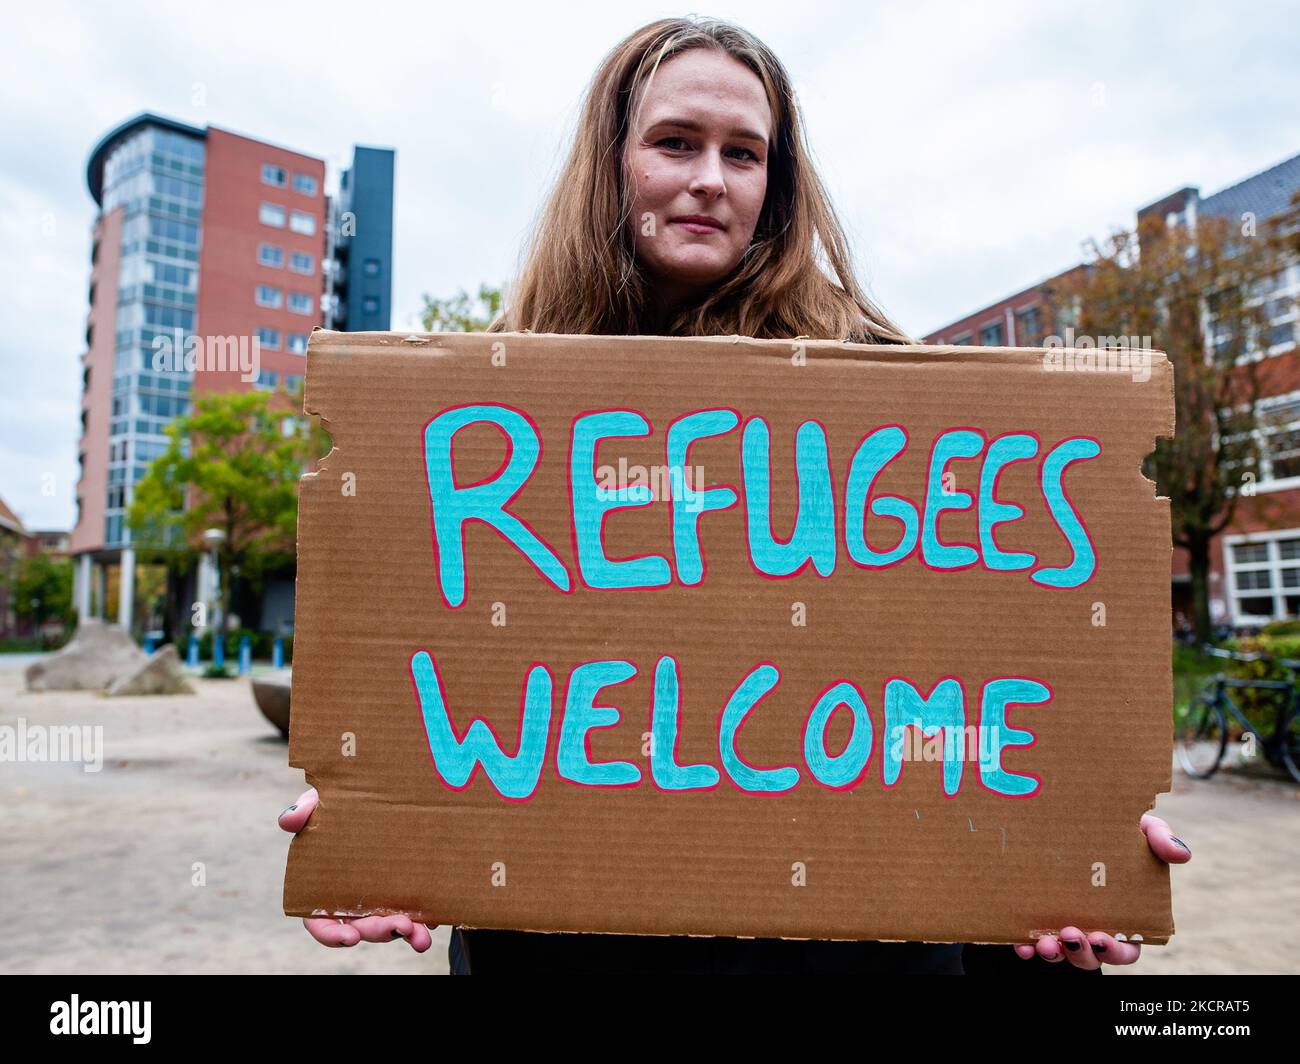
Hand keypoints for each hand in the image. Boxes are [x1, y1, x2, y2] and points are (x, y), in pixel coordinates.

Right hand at [278, 787, 435, 951]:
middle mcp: (352, 901)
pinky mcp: (405, 892)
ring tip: (421, 936)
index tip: (350, 936)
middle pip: (361, 928)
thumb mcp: (320, 803)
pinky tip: (436, 920)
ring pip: (389, 926)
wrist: (379, 794)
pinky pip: (415, 913)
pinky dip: (424, 921)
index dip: (332, 934)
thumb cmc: (339, 805)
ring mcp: (380, 899)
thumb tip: (289, 821)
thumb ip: (303, 811)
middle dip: (379, 932)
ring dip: (406, 934)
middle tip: (399, 926)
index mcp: (323, 889)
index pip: (321, 923)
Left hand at [1012, 812, 1190, 968]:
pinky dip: (1025, 947)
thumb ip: (1160, 839)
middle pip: (1091, 957)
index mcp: (1123, 917)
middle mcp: (1092, 925)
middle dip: (1082, 954)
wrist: (1068, 817)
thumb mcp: (1141, 830)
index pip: (1125, 948)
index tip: (1101, 938)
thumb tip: (1181, 855)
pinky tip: (1020, 944)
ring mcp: (1061, 923)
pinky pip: (1030, 942)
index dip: (1114, 951)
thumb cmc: (1115, 830)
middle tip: (1071, 935)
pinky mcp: (1035, 917)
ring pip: (1061, 953)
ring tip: (1046, 942)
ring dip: (1054, 953)